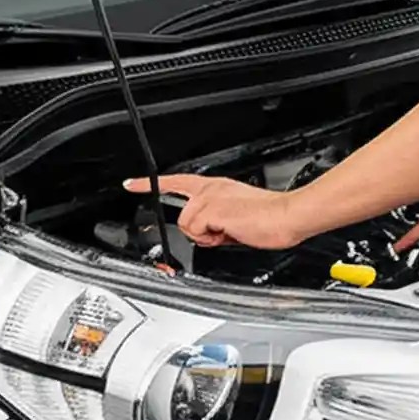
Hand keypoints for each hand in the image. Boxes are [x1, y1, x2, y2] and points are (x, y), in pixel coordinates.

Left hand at [124, 174, 308, 249]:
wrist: (287, 216)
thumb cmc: (269, 219)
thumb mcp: (235, 218)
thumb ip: (216, 221)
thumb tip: (210, 232)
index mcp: (215, 187)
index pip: (176, 181)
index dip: (149, 184)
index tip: (131, 183)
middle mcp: (210, 189)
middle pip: (182, 217)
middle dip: (199, 232)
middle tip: (225, 231)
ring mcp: (209, 198)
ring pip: (188, 226)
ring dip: (207, 236)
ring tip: (231, 231)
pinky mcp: (211, 209)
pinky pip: (197, 232)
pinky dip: (212, 238)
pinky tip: (230, 231)